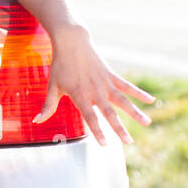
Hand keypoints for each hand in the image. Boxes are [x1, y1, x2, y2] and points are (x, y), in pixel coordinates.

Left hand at [34, 24, 154, 144]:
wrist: (72, 43)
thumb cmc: (60, 66)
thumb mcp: (52, 87)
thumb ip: (48, 106)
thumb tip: (36, 121)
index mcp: (80, 95)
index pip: (90, 117)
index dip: (97, 131)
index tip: (105, 144)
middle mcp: (95, 91)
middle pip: (110, 112)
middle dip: (119, 128)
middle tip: (129, 142)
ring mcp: (105, 83)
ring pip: (123, 100)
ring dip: (136, 112)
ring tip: (147, 123)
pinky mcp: (112, 76)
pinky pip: (127, 86)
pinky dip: (139, 93)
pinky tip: (151, 100)